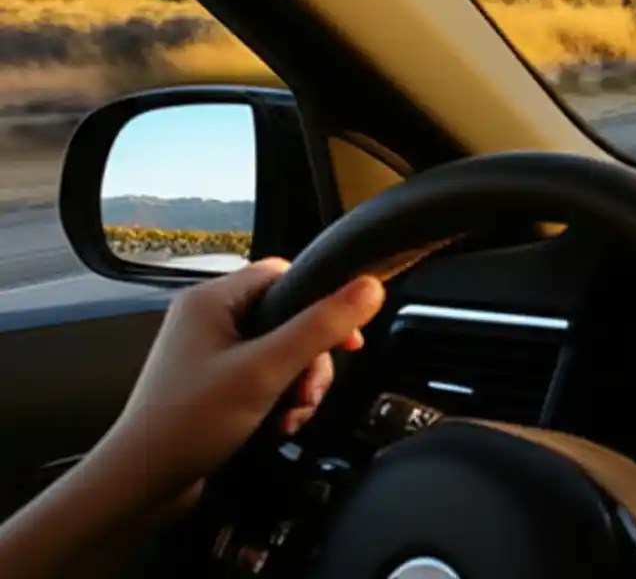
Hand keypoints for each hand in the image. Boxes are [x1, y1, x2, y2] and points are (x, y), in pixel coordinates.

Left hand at [105, 258, 384, 498]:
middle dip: (311, 360)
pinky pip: (266, 378)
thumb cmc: (189, 423)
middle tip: (308, 391)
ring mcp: (211, 354)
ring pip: (283, 354)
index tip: (347, 336)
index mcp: (211, 300)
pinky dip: (281, 401)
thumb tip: (369, 287)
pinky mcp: (215, 385)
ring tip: (292, 415)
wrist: (142, 484)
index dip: (322, 301)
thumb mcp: (266, 370)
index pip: (284, 275)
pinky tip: (279, 425)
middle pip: (290, 319)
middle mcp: (209, 320)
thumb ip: (320, 327)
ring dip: (299, 386)